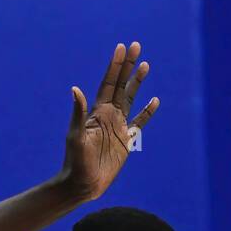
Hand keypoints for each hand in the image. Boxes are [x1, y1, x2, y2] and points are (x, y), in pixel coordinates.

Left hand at [61, 42, 158, 200]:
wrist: (83, 184)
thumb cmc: (76, 162)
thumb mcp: (76, 137)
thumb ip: (78, 114)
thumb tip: (75, 89)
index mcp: (97, 113)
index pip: (108, 84)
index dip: (115, 66)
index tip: (121, 47)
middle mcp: (108, 116)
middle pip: (121, 85)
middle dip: (127, 66)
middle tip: (135, 45)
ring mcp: (118, 127)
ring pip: (131, 99)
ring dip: (137, 82)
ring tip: (145, 64)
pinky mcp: (126, 141)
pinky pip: (139, 123)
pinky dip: (147, 112)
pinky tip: (155, 101)